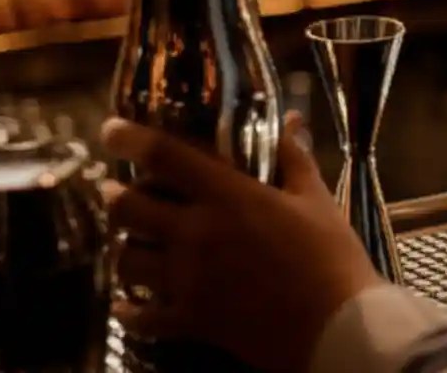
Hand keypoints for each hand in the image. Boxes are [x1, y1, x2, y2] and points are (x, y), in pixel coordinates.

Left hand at [101, 113, 378, 372]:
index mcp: (228, 197)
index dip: (130, 138)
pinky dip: (128, 310)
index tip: (110, 130)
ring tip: (131, 242)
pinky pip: (141, 317)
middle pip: (129, 208)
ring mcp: (188, 281)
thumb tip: (292, 120)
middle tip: (118, 190)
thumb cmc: (330, 256)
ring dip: (125, 247)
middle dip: (117, 195)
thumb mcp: (316, 199)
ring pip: (127, 260)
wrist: (336, 326)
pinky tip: (126, 305)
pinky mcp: (191, 320)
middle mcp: (196, 234)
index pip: (166, 157)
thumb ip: (294, 158)